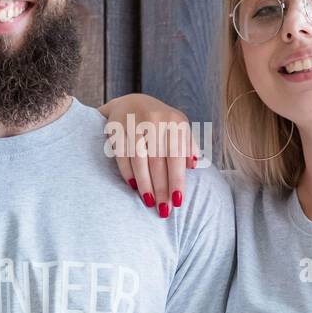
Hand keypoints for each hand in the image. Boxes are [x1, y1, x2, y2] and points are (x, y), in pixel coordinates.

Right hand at [99, 93, 198, 218]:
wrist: (131, 102)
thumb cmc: (161, 123)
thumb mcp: (179, 128)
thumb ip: (188, 145)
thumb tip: (194, 165)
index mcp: (174, 121)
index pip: (177, 156)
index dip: (177, 180)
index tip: (178, 201)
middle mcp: (155, 119)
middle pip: (158, 160)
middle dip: (162, 188)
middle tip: (163, 210)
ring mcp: (134, 122)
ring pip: (139, 159)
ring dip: (145, 184)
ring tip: (149, 202)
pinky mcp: (116, 127)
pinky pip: (122, 155)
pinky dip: (128, 172)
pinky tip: (133, 187)